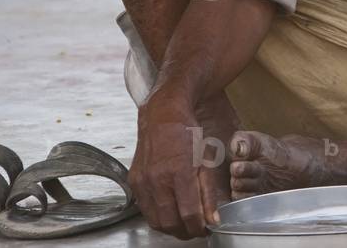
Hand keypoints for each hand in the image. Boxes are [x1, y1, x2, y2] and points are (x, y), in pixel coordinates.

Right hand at [130, 89, 231, 238]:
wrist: (163, 115)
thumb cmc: (187, 134)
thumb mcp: (205, 162)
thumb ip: (208, 194)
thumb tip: (212, 220)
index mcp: (179, 172)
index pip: (189, 214)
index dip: (199, 227)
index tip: (206, 229)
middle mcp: (157, 179)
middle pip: (170, 223)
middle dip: (185, 232)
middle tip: (196, 229)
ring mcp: (142, 181)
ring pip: (155, 220)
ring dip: (171, 228)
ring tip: (184, 223)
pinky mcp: (134, 181)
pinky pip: (145, 209)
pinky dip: (158, 216)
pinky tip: (170, 211)